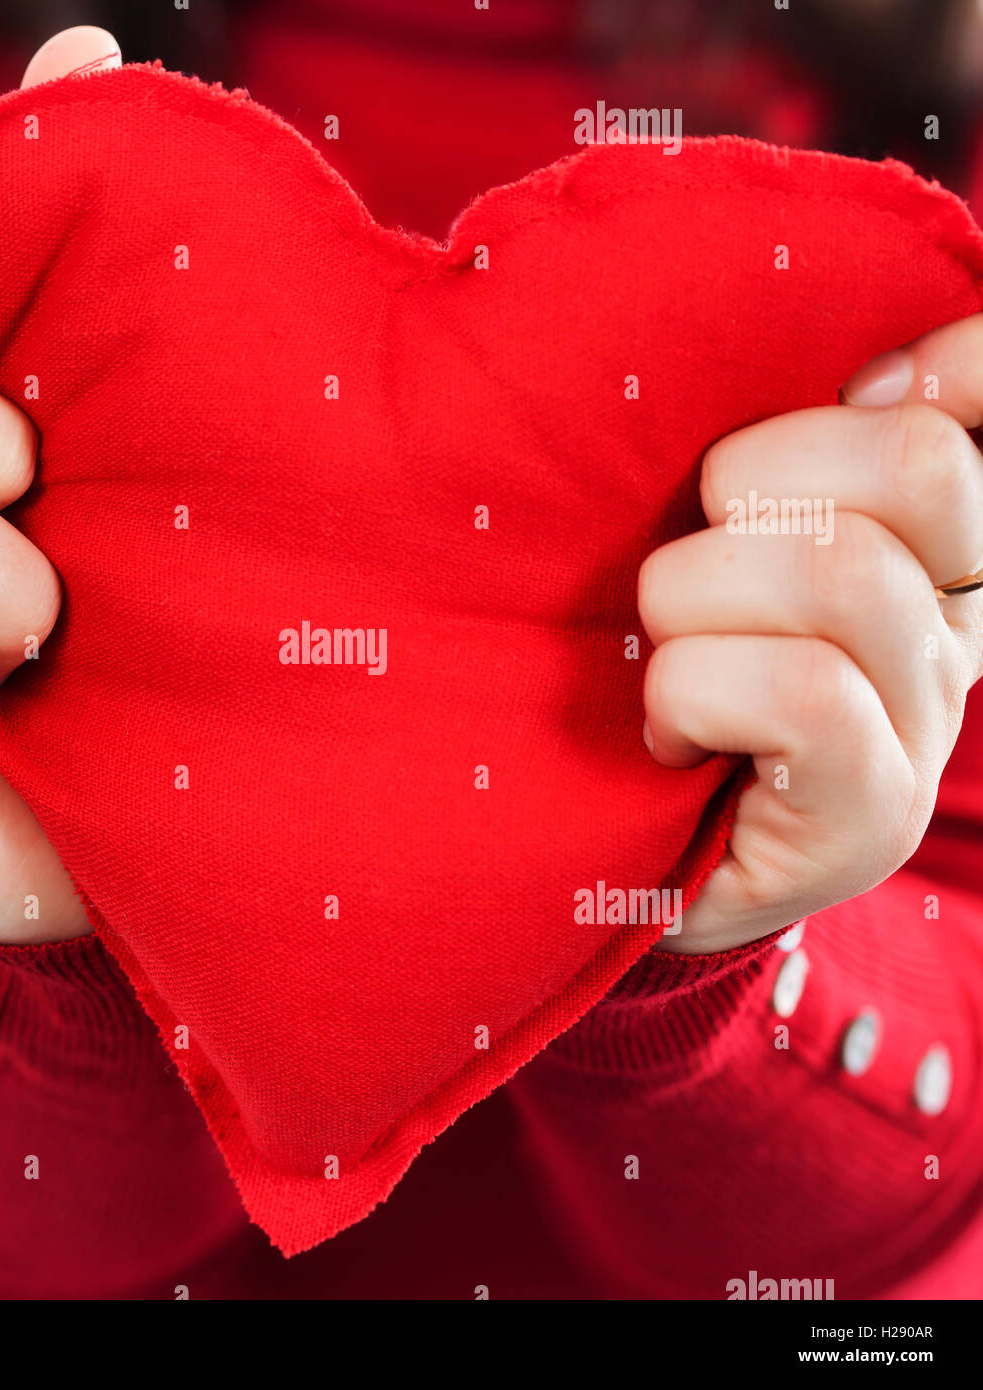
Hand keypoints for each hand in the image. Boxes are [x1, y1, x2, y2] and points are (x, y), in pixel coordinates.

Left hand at [640, 320, 982, 951]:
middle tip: (682, 570)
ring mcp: (928, 723)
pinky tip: (668, 736)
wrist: (637, 858)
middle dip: (750, 483)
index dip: (961, 364)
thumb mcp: (695, 553)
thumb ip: (753, 474)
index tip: (855, 383)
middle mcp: (956, 625)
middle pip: (917, 468)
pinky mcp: (874, 812)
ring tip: (661, 661)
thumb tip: (830, 377)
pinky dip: (696, 695)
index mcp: (925, 546)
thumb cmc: (658, 676)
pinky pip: (805, 693)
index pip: (976, 430)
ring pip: (840, 574)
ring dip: (692, 602)